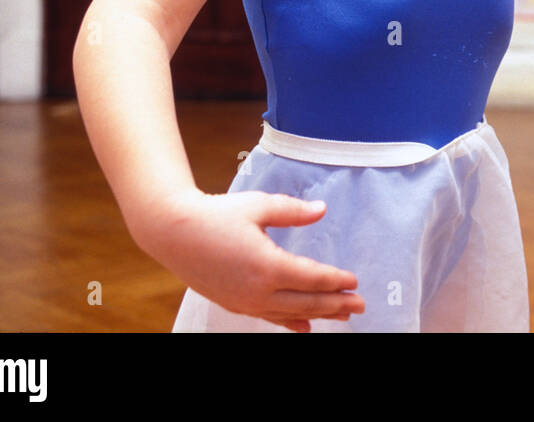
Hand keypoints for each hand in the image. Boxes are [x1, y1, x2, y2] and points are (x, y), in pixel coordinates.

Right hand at [137, 190, 365, 332]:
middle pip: (307, 302)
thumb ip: (293, 211)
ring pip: (290, 313)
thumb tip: (322, 210)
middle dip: (336, 304)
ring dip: (319, 315)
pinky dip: (291, 322)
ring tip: (342, 316)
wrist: (172, 232)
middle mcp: (258, 290)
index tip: (354, 282)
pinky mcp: (235, 304)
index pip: (312, 278)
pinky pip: (270, 317)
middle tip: (360, 306)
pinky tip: (305, 327)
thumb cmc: (216, 215)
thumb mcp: (259, 206)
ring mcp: (245, 301)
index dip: (336, 281)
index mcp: (268, 265)